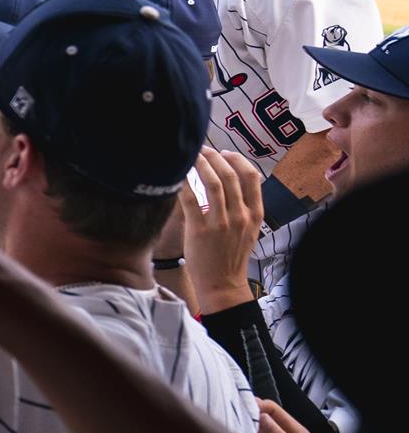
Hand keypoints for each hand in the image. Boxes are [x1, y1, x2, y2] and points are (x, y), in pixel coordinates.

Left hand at [181, 148, 262, 312]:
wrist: (223, 283)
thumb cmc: (231, 255)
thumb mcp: (248, 229)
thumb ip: (244, 207)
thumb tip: (231, 182)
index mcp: (255, 213)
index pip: (252, 177)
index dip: (238, 159)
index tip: (225, 152)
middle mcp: (241, 215)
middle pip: (230, 175)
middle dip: (215, 157)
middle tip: (203, 149)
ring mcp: (221, 223)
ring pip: (213, 183)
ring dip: (200, 165)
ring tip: (191, 156)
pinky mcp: (200, 231)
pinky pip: (190, 200)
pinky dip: (183, 184)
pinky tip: (176, 176)